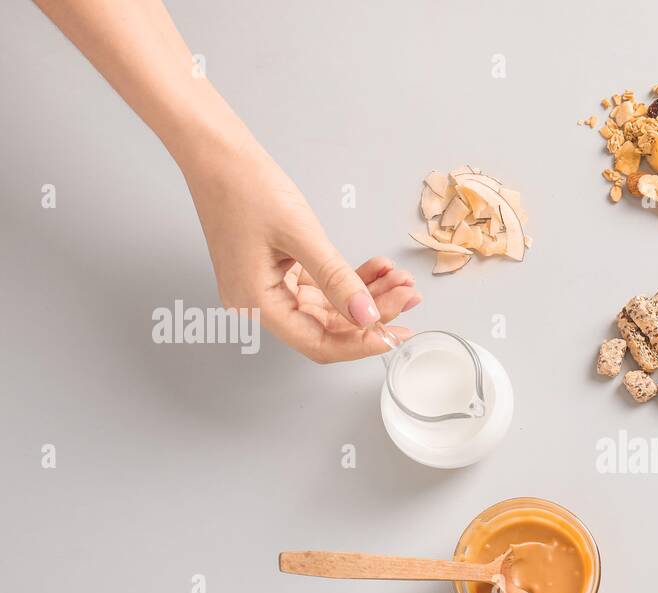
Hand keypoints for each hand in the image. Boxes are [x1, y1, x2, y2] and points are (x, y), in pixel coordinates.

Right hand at [184, 141, 420, 362]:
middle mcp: (259, 303)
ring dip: (366, 294)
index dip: (360, 343)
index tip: (395, 334)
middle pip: (327, 326)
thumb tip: (367, 316)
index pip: (317, 343)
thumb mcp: (301, 235)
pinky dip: (348, 278)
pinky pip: (320, 285)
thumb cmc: (245, 186)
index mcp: (256, 304)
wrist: (217, 152)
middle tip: (408, 296)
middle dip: (371, 313)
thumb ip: (337, 280)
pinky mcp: (276, 270)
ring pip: (328, 306)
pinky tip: (377, 269)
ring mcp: (267, 286)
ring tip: (399, 279)